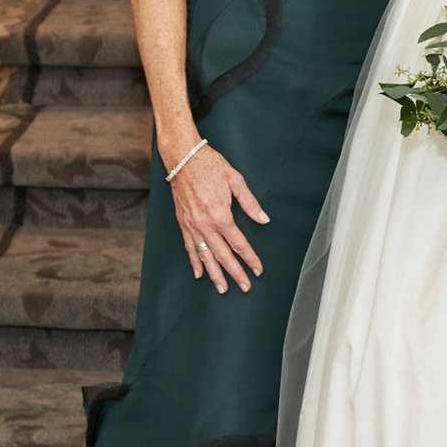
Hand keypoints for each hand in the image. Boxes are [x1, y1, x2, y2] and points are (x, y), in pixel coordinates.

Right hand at [169, 143, 268, 292]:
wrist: (183, 158)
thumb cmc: (210, 165)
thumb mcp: (235, 180)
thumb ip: (250, 203)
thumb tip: (263, 219)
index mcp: (220, 214)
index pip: (238, 243)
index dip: (249, 258)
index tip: (257, 270)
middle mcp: (204, 224)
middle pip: (222, 255)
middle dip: (234, 273)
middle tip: (244, 286)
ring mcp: (192, 225)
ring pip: (204, 256)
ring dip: (214, 274)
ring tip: (222, 288)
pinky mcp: (183, 223)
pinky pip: (189, 247)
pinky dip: (195, 262)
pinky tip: (199, 273)